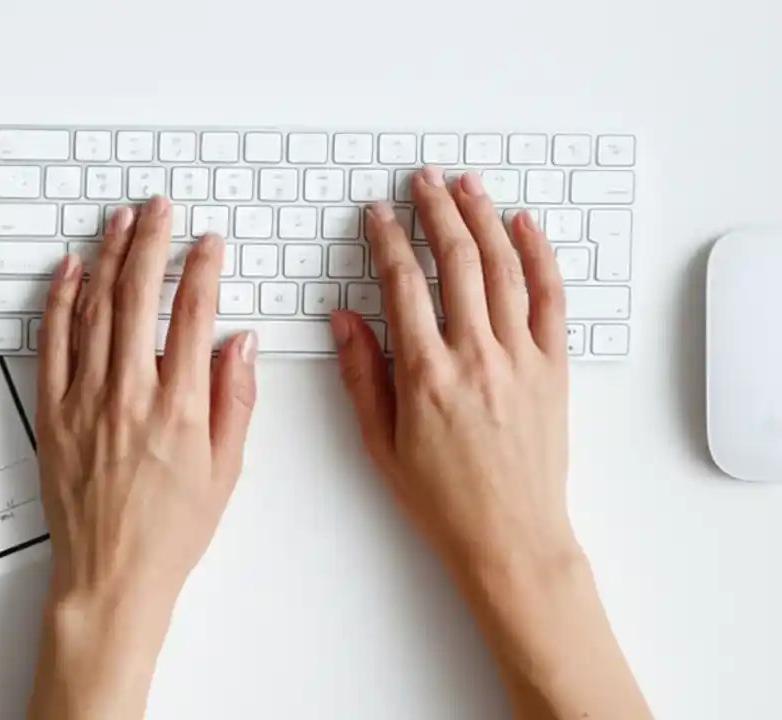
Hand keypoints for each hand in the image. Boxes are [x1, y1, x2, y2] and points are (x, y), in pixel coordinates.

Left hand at [28, 196, 256, 719]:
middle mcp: (129, 395)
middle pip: (139, 298)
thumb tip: (239, 342)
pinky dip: (59, 301)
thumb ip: (235, 399)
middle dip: (151, 242)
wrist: (110, 577)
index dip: (203, 269)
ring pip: (93, 310)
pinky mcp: (52, 414)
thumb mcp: (225, 470)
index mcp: (179, 409)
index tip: (208, 244)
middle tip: (158, 208)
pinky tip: (68, 271)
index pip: (194, 316)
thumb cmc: (170, 532)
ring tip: (118, 221)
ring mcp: (84, 402)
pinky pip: (52, 343)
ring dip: (106, 258)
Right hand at [330, 167, 649, 718]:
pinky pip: (550, 298)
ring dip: (483, 218)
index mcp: (426, 375)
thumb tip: (344, 318)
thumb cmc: (442, 498)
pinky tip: (524, 225)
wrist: (510, 536)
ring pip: (503, 268)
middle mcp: (476, 356)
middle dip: (435, 210)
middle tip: (421, 180)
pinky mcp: (554, 368)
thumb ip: (361, 375)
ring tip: (466, 185)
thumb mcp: (380, 442)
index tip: (377, 214)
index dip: (387, 240)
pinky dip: (539, 255)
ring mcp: (521, 358)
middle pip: (456, 261)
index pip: (403, 284)